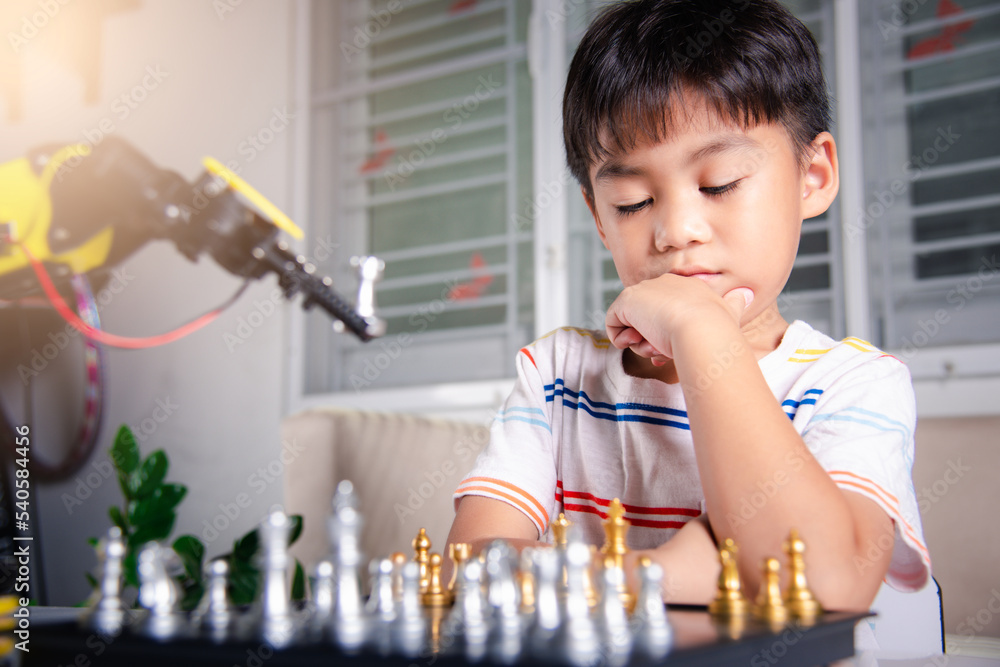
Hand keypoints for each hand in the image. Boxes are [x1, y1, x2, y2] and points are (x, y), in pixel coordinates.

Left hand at [605, 274, 752, 361]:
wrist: (701, 330)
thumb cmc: (718, 329)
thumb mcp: (730, 313)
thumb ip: (736, 304)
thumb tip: (747, 294)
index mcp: (687, 287)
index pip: (668, 313)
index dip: (666, 335)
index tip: (672, 350)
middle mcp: (665, 284)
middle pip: (649, 319)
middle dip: (652, 340)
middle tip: (661, 352)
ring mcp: (645, 290)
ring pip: (632, 323)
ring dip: (640, 342)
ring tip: (654, 347)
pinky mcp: (627, 300)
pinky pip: (612, 321)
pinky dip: (620, 338)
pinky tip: (637, 342)